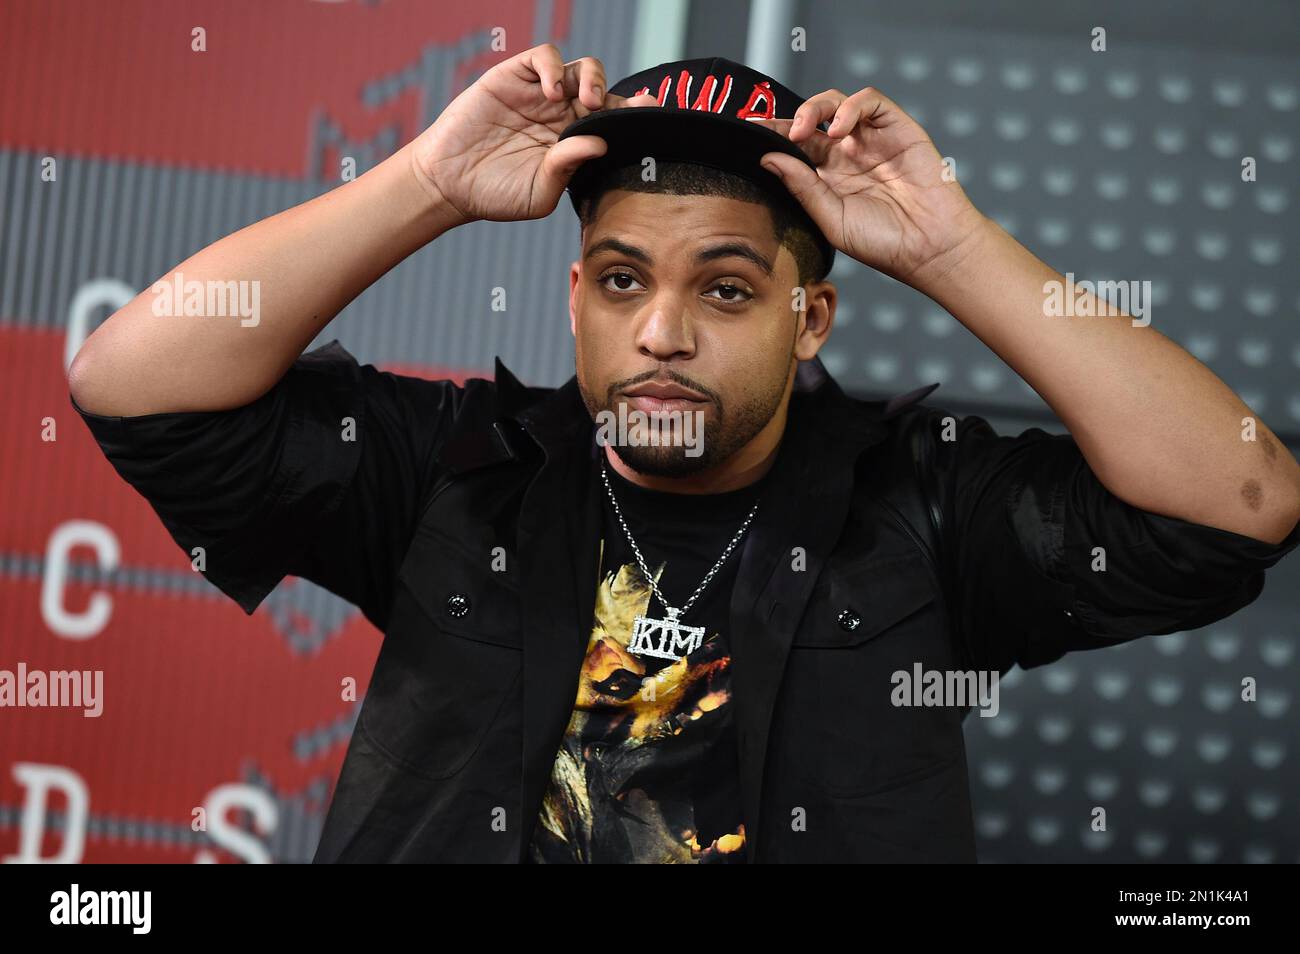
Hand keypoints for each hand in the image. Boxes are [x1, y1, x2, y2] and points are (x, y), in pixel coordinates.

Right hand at [410, 44, 655, 224]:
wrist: (450, 182)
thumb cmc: (495, 194)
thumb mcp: (538, 192)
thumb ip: (567, 169)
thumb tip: (598, 143)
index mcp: (574, 144)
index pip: (612, 123)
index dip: (632, 115)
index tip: (651, 114)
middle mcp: (562, 116)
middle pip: (602, 91)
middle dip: (615, 96)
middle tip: (605, 109)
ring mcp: (539, 95)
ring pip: (580, 69)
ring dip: (590, 78)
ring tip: (582, 101)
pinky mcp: (514, 78)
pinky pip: (543, 57)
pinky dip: (553, 66)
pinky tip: (551, 90)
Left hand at [757, 87, 990, 286]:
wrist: (928, 247)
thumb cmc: (883, 243)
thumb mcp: (830, 218)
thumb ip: (802, 187)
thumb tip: (767, 159)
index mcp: (829, 176)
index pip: (796, 146)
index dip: (774, 134)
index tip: (750, 130)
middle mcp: (849, 154)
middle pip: (813, 119)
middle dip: (791, 117)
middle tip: (779, 132)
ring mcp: (873, 139)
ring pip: (838, 103)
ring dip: (816, 108)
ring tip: (805, 130)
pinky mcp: (898, 128)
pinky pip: (871, 101)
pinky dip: (850, 107)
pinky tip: (838, 130)